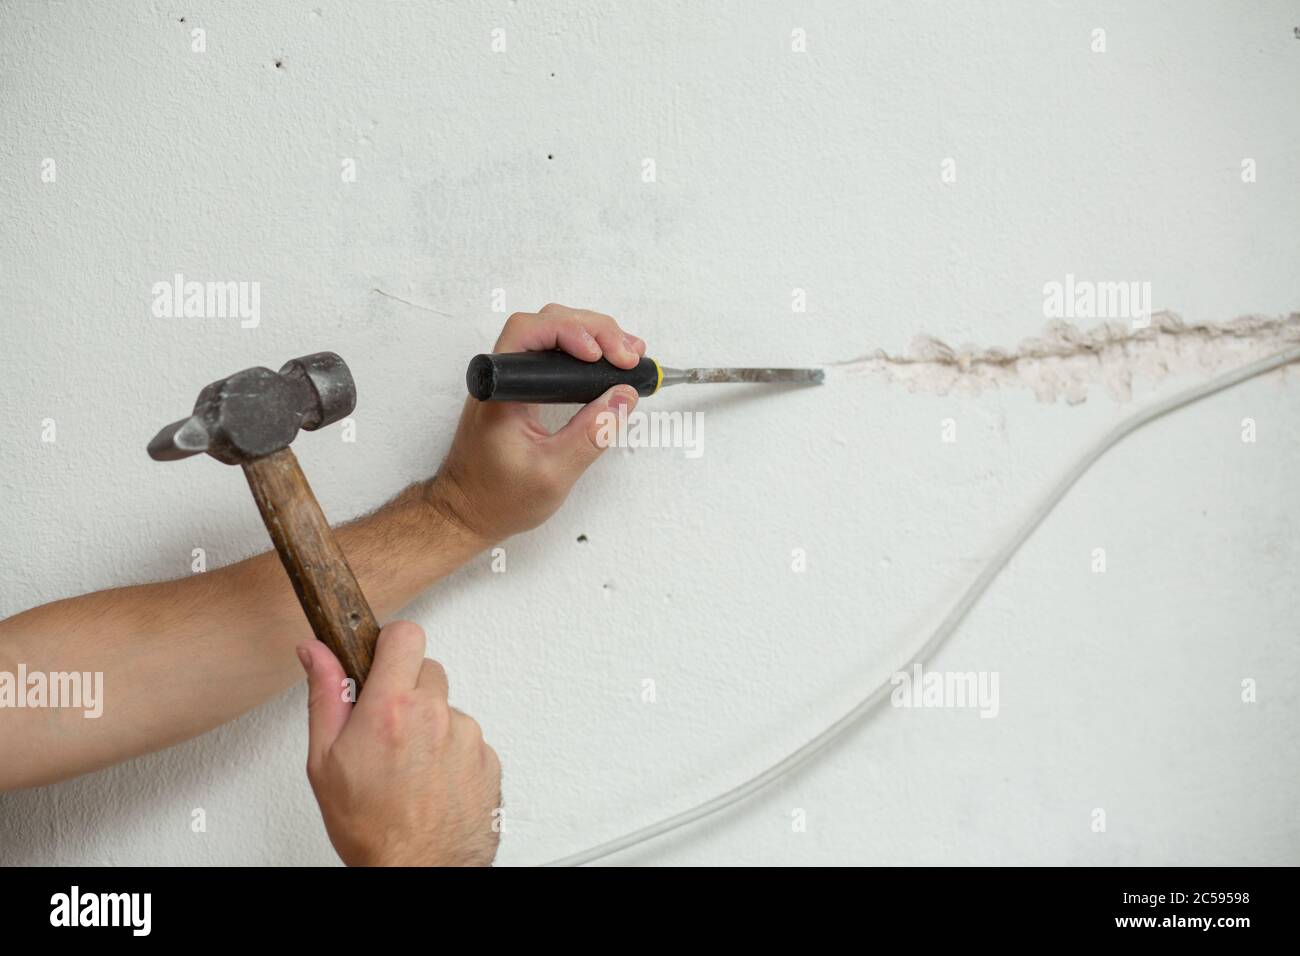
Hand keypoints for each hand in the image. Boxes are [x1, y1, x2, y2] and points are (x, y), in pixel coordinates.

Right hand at [297, 622, 501, 866]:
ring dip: (429, 725)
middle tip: (386, 729)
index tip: (380, 661)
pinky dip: (450, 752)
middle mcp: (436, 716)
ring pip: (447, 708)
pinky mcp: (488, 758)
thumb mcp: (324, 759)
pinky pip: (466, 738)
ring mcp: (468, 737)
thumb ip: (324, 694)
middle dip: (406, 690)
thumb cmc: (369, 827)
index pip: (405, 635)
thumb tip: (316, 651)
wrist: (417, 871)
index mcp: (392, 708)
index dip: (390, 644)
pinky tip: (430, 781)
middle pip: (427, 670)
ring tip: (407, 767)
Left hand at [431, 303, 644, 541]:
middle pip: (548, 322)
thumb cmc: (497, 498)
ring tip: (628, 356)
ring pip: (553, 333)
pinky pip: (553, 353)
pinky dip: (584, 353)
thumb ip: (591, 435)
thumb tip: (624, 398)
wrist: (467, 512)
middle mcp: (502, 376)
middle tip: (630, 357)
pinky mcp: (521, 388)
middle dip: (595, 331)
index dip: (574, 333)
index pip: (532, 332)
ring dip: (594, 337)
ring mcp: (511, 379)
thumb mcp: (553, 474)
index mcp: (500, 391)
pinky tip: (608, 364)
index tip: (604, 358)